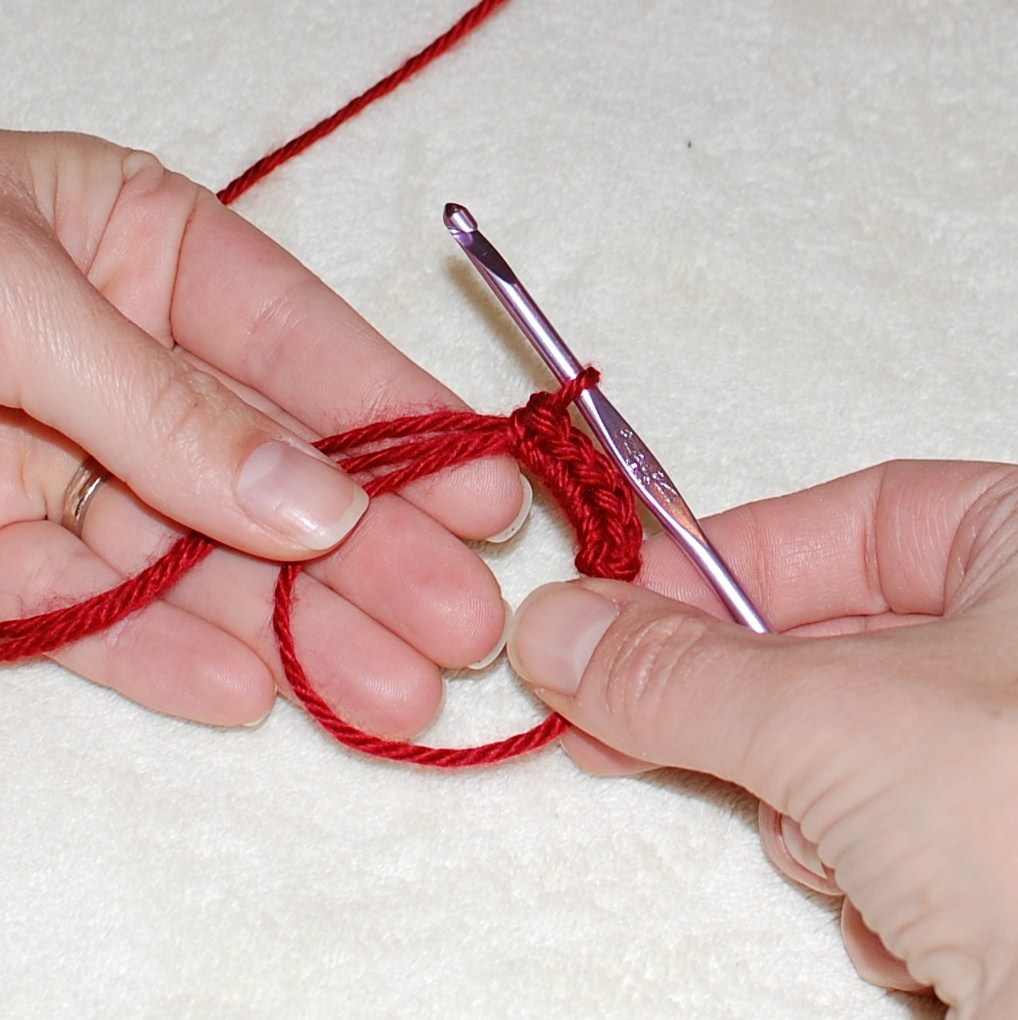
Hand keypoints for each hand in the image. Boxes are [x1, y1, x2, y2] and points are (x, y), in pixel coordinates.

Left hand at [0, 130, 525, 729]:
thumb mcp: (12, 299)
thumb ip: (169, 404)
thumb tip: (321, 505)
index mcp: (142, 254)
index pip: (306, 341)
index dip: (404, 422)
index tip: (490, 492)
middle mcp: (128, 367)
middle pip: (282, 469)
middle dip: (381, 551)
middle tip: (465, 624)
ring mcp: (76, 467)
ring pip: (213, 558)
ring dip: (306, 629)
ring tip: (397, 695)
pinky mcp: (12, 560)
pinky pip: (108, 615)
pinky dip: (173, 659)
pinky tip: (258, 697)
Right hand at [509, 459, 1017, 1016]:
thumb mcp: (846, 728)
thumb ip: (685, 675)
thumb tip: (558, 630)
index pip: (836, 523)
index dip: (712, 568)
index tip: (612, 618)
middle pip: (825, 641)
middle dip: (737, 707)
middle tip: (612, 723)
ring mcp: (1014, 752)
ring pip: (844, 747)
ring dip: (810, 809)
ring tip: (848, 863)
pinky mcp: (1003, 851)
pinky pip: (884, 829)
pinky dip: (866, 877)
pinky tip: (911, 928)